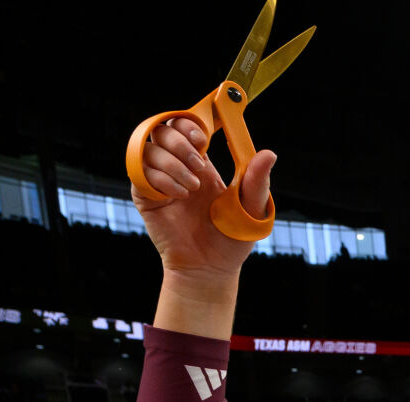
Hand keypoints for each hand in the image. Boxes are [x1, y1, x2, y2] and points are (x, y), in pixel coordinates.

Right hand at [131, 119, 273, 282]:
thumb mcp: (251, 209)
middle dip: (180, 142)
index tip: (202, 138)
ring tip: (192, 189)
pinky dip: (160, 180)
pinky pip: (140, 174)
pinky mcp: (146, 198)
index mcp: (203, 164)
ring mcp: (160, 181)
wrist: (210, 268)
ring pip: (149, 149)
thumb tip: (269, 153)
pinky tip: (178, 196)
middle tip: (200, 166)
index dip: (190, 124)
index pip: (187, 127)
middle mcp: (178, 168)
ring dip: (172, 163)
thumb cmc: (232, 240)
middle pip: (163, 130)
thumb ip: (256, 182)